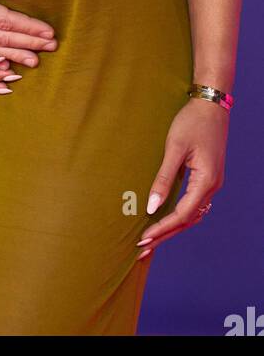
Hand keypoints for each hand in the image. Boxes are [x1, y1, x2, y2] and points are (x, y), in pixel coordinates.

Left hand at [136, 98, 228, 259]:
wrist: (211, 106)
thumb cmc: (191, 122)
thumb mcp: (174, 148)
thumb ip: (164, 178)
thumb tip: (152, 207)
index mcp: (206, 181)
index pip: (183, 215)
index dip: (163, 228)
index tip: (144, 238)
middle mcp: (212, 186)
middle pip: (188, 220)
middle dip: (165, 235)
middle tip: (142, 249)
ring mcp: (212, 183)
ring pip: (192, 214)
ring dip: (172, 228)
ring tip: (151, 239)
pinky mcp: (207, 178)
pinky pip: (194, 204)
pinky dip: (179, 216)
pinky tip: (166, 220)